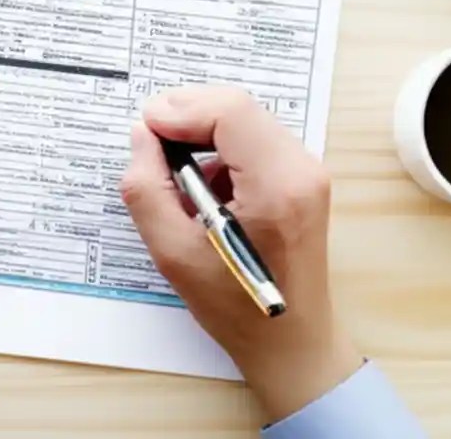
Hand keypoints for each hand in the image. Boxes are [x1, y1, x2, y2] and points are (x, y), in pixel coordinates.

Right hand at [120, 85, 361, 421]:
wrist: (291, 343)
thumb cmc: (235, 309)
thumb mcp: (173, 253)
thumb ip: (148, 188)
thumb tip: (143, 136)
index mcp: (277, 187)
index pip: (230, 112)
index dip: (181, 110)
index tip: (147, 130)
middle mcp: (302, 170)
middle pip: (238, 108)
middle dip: (188, 115)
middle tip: (151, 143)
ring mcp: (308, 173)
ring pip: (245, 121)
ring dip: (204, 133)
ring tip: (174, 173)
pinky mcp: (302, 179)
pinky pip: (255, 141)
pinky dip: (221, 150)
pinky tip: (202, 187)